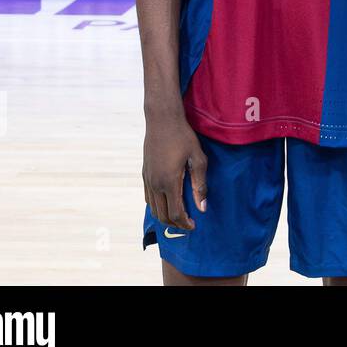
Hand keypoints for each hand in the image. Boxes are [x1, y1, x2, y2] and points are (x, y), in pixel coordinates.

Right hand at [142, 109, 208, 231]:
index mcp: (169, 182)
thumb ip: (200, 184)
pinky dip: (157, 206)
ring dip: (165, 216)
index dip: (185, 223)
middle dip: (175, 224)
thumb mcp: (198, 159)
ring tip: (180, 216)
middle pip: (162, 215)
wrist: (162, 120)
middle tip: (188, 223)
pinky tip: (168, 202)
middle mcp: (155, 184)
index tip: (194, 225)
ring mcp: (147, 179)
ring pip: (153, 208)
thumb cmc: (183, 137)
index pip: (175, 213)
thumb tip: (202, 208)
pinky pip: (148, 198)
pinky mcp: (144, 174)